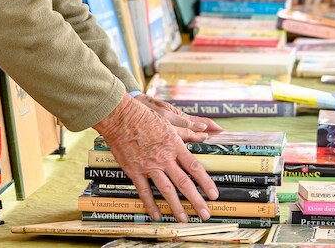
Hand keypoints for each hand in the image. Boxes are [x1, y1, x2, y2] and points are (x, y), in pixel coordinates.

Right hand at [94, 94, 218, 221]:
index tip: (213, 195)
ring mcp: (149, 166)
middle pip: (184, 183)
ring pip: (166, 190)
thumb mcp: (169, 120)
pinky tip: (157, 215)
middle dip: (196, 200)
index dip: (206, 183)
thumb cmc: (145, 116)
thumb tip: (205, 131)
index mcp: (175, 146)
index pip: (195, 168)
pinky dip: (151, 205)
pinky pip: (144, 191)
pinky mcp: (135, 171)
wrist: (121, 117)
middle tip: (204, 214)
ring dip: (176, 206)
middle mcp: (164, 159)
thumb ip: (187, 129)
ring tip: (184, 218)